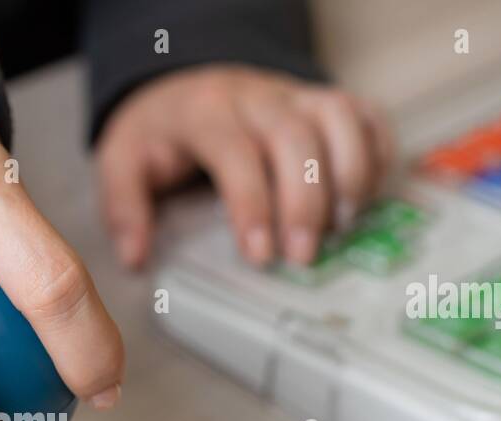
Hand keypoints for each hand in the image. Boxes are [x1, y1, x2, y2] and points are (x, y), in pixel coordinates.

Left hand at [95, 64, 393, 268]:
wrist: (182, 83)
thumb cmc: (160, 132)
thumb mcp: (122, 162)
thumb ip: (124, 207)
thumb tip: (135, 256)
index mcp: (205, 111)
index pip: (234, 152)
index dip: (252, 205)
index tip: (261, 254)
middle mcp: (256, 96)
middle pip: (295, 137)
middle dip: (305, 201)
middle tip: (303, 256)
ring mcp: (295, 94)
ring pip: (339, 117)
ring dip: (351, 174)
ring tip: (344, 225)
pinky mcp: (322, 101)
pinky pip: (366, 114)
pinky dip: (377, 153)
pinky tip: (366, 197)